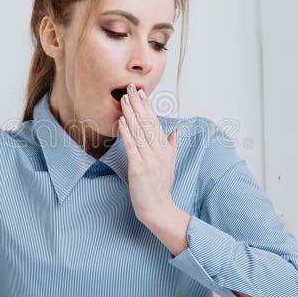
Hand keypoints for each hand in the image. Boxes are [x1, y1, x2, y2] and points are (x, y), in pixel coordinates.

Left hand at [117, 83, 179, 222]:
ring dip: (130, 114)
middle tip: (130, 88)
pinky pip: (132, 146)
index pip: (155, 122)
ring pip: (139, 132)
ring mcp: (149, 159)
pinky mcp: (139, 168)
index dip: (147, 106)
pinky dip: (126, 132)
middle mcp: (159, 151)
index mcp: (165, 149)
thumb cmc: (161, 187)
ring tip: (123, 99)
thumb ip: (172, 146)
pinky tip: (121, 121)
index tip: (141, 92)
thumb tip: (176, 131)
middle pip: (147, 123)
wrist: (158, 208)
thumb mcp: (170, 164)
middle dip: (138, 104)